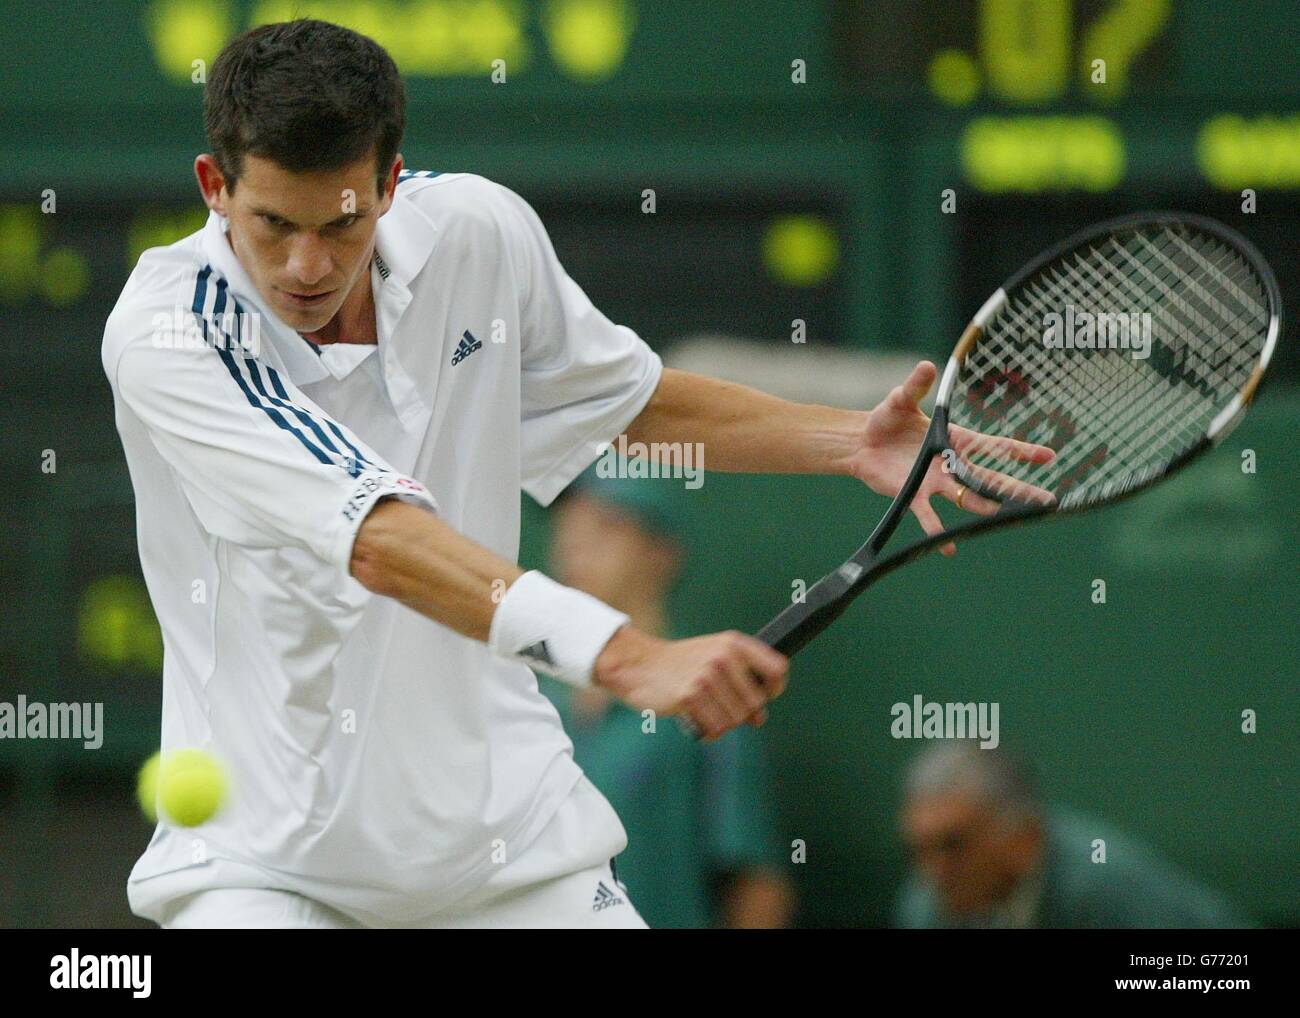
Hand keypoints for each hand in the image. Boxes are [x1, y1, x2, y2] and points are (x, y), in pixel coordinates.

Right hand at [593, 627, 787, 740]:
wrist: (640, 665)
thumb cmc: (681, 665)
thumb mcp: (715, 657)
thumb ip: (742, 681)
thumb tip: (759, 718)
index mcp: (734, 644)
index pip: (777, 669)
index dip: (774, 688)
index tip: (763, 695)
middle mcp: (724, 656)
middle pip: (756, 703)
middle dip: (741, 712)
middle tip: (719, 704)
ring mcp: (707, 675)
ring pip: (736, 719)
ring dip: (722, 722)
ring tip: (705, 709)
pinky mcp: (690, 695)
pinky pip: (716, 728)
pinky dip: (708, 730)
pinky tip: (696, 717)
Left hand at [846, 361, 1055, 554]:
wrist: (860, 442)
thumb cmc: (886, 419)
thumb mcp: (901, 400)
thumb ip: (915, 387)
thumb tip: (926, 366)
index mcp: (955, 439)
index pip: (994, 445)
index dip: (1021, 451)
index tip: (1048, 456)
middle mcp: (951, 463)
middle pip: (990, 478)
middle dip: (1017, 488)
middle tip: (1046, 501)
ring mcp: (935, 481)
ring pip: (966, 497)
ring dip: (983, 506)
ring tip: (1003, 516)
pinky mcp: (914, 495)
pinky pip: (929, 516)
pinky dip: (936, 531)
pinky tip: (948, 548)